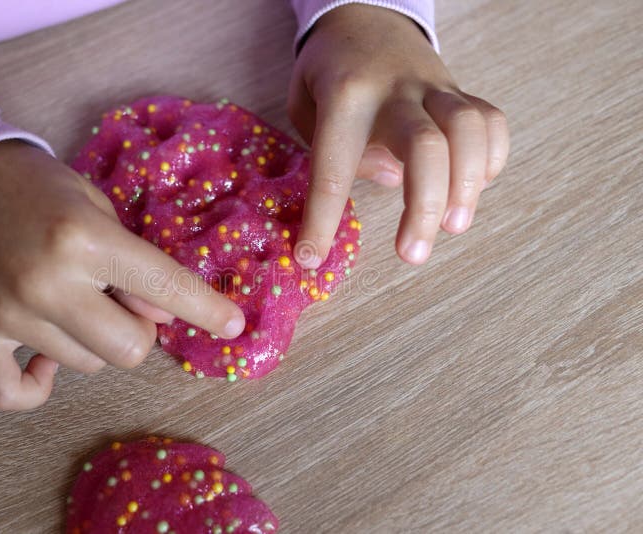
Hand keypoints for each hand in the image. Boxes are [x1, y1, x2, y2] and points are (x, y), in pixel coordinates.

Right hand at [0, 141, 244, 410]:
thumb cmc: (38, 189)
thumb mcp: (99, 208)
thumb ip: (136, 263)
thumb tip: (166, 315)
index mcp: (85, 239)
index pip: (164, 286)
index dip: (206, 309)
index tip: (233, 324)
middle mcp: (47, 281)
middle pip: (128, 350)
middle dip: (139, 332)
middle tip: (120, 305)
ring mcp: (6, 313)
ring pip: (82, 365)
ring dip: (91, 342)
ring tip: (72, 305)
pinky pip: (10, 395)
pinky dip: (36, 388)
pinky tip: (44, 361)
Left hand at [288, 5, 508, 266]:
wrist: (365, 18)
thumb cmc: (329, 75)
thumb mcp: (306, 105)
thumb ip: (332, 149)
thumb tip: (393, 179)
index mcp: (344, 97)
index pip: (334, 167)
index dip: (322, 220)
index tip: (312, 258)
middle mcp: (395, 91)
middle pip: (426, 146)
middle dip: (424, 207)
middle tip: (412, 255)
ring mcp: (434, 88)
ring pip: (468, 131)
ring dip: (468, 186)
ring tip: (455, 227)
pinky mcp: (459, 90)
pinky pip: (490, 121)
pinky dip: (492, 159)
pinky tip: (476, 187)